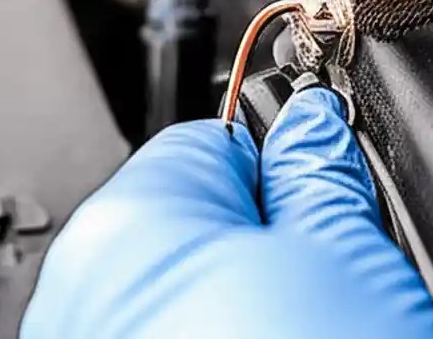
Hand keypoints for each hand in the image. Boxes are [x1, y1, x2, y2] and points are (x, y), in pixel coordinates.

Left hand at [21, 88, 432, 338]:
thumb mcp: (353, 262)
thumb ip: (321, 169)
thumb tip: (312, 115)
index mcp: (129, 229)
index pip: (209, 138)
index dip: (287, 160)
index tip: (327, 188)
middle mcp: (79, 298)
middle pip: (191, 218)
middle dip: (263, 236)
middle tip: (331, 290)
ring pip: (180, 290)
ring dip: (237, 301)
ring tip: (305, 333)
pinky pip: (166, 330)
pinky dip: (214, 335)